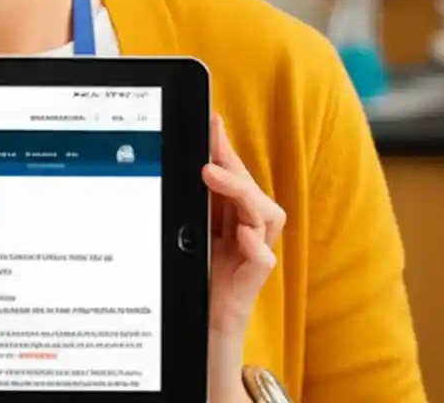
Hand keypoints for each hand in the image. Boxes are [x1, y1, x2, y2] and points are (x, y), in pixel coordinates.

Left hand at [202, 113, 285, 402]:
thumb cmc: (196, 274)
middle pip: (249, 188)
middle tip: (207, 151)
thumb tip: (179, 167)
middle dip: (231, 163)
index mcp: (231, 213)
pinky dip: (255, 245)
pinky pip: (263, 258)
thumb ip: (189, 202)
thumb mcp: (185, 231)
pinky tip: (239, 233)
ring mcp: (254, 252)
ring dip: (242, 193)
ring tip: (215, 178)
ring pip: (264, 214)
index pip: (232, 173)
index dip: (224, 147)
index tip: (211, 120)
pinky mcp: (255, 279)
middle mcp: (248, 228)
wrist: (200, 324)